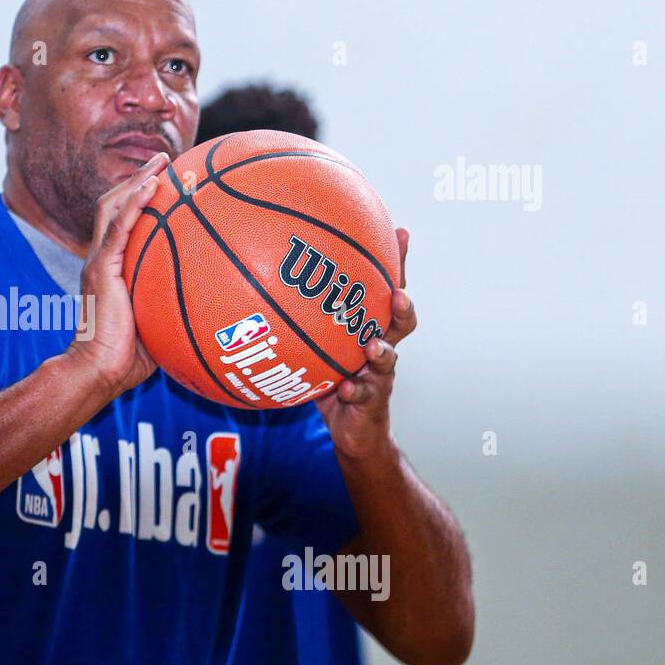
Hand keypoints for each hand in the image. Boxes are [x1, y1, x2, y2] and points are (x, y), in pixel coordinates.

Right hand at [65, 152, 167, 398]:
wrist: (101, 370)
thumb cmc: (131, 358)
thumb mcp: (161, 323)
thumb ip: (179, 304)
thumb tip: (218, 302)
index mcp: (114, 267)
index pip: (125, 223)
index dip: (143, 199)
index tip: (169, 183)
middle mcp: (103, 258)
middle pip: (117, 204)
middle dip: (141, 178)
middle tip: (166, 159)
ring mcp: (99, 261)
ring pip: (113, 207)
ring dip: (137, 181)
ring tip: (161, 162)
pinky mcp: (100, 269)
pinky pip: (117, 228)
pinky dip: (133, 204)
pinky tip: (151, 187)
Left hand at [315, 227, 417, 461]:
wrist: (352, 431)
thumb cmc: (330, 381)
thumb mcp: (315, 349)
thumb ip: (299, 323)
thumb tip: (262, 284)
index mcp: (368, 328)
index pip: (384, 292)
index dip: (396, 264)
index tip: (400, 234)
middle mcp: (379, 347)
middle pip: (400, 322)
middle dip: (402, 305)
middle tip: (398, 293)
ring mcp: (378, 376)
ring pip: (388, 358)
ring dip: (382, 351)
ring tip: (373, 346)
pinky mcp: (371, 401)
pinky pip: (365, 394)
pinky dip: (355, 390)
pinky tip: (345, 388)